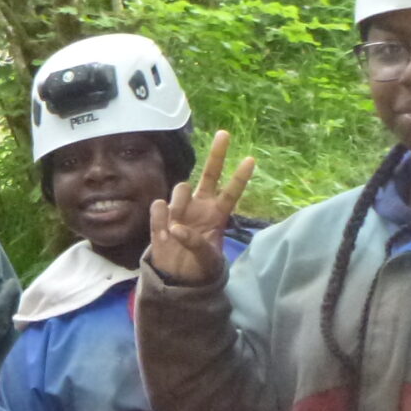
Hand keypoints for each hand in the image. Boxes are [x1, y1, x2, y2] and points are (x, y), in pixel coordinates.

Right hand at [145, 129, 254, 285]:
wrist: (176, 276)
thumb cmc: (199, 266)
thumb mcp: (206, 261)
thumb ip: (196, 244)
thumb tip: (176, 228)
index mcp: (217, 214)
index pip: (231, 192)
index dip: (240, 177)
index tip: (251, 160)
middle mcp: (200, 205)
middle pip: (210, 174)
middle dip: (218, 154)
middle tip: (225, 134)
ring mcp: (180, 208)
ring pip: (180, 188)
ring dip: (179, 204)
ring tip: (175, 229)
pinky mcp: (161, 216)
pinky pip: (159, 206)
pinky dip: (160, 219)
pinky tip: (163, 234)